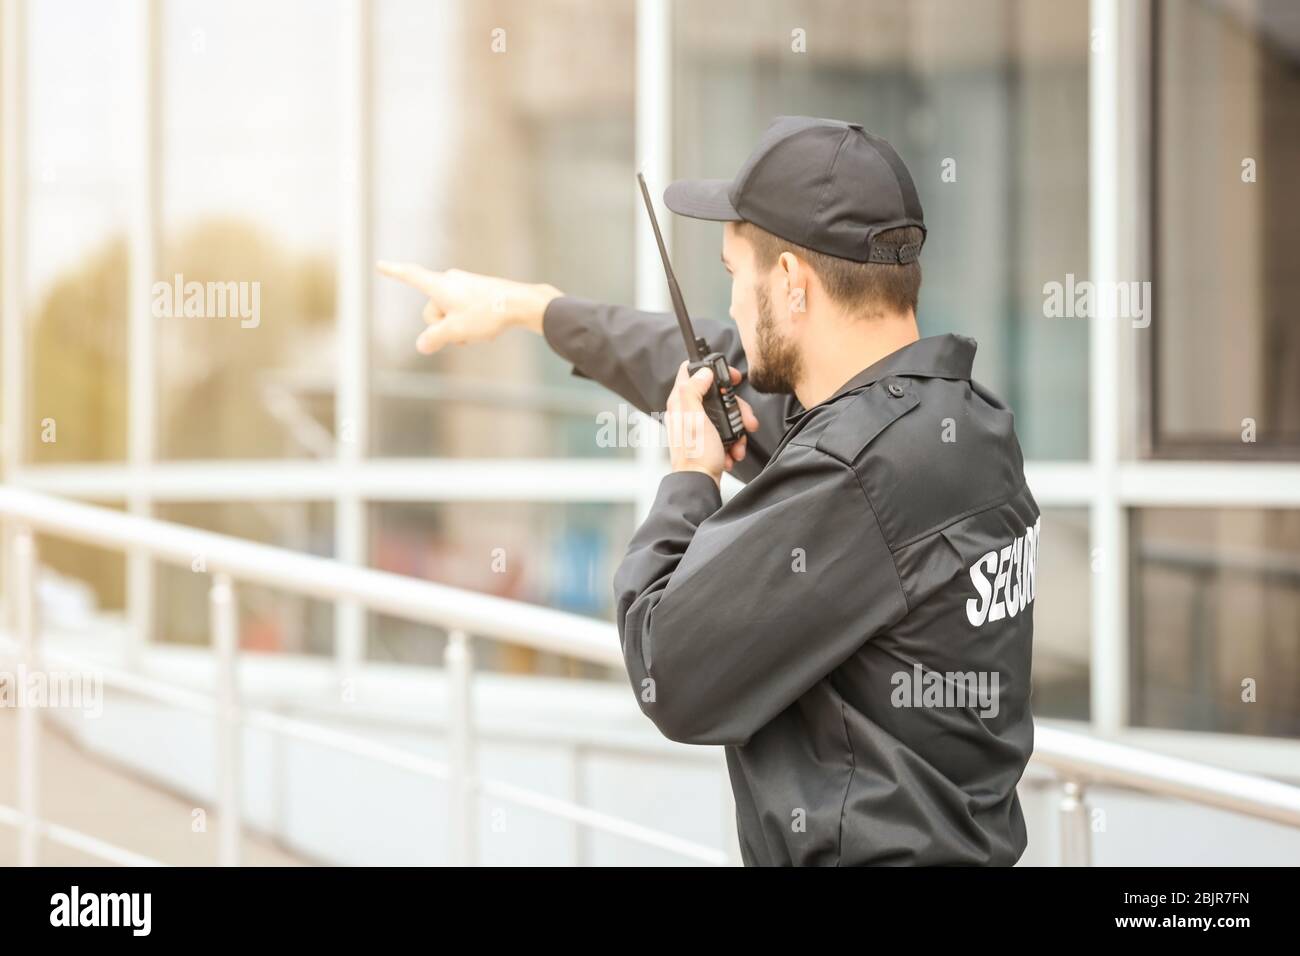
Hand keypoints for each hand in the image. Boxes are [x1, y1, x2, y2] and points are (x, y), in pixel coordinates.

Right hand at [377, 261, 561, 353]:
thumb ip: (434, 338)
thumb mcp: (456, 330)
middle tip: (463, 335)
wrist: (521, 304)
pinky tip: (488, 331)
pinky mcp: (479, 291)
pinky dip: (471, 324)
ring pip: (451, 314)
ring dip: (460, 328)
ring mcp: (465, 285)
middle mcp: (450, 280)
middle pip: (432, 310)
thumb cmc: (487, 314)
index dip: (394, 272)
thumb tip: (422, 345)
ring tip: (480, 332)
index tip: (380, 264)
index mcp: (440, 285)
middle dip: (443, 327)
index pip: (411, 276)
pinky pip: (465, 312)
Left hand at [665, 362, 758, 485]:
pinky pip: (725, 432)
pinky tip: (733, 451)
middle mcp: (687, 412)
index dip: (711, 369)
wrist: (699, 484)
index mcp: (680, 402)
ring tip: (741, 441)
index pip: (690, 371)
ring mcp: (698, 426)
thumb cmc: (696, 455)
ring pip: (724, 414)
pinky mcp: (707, 440)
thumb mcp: (695, 418)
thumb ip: (693, 390)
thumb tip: (702, 372)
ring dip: (737, 428)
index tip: (730, 377)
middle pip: (716, 395)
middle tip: (746, 418)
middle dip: (735, 407)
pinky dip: (733, 441)